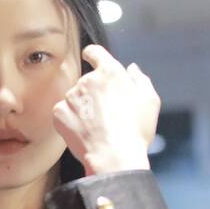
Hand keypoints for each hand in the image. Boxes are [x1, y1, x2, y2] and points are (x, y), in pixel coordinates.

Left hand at [52, 44, 159, 175]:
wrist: (114, 157)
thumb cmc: (135, 131)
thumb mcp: (149, 101)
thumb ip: (140, 79)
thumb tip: (131, 69)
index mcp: (110, 72)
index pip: (95, 52)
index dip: (93, 54)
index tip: (90, 57)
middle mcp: (87, 80)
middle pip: (87, 81)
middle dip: (94, 93)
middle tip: (106, 113)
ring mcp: (71, 96)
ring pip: (75, 98)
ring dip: (83, 108)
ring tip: (97, 126)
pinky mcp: (59, 113)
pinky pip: (64, 112)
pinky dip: (71, 120)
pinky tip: (85, 131)